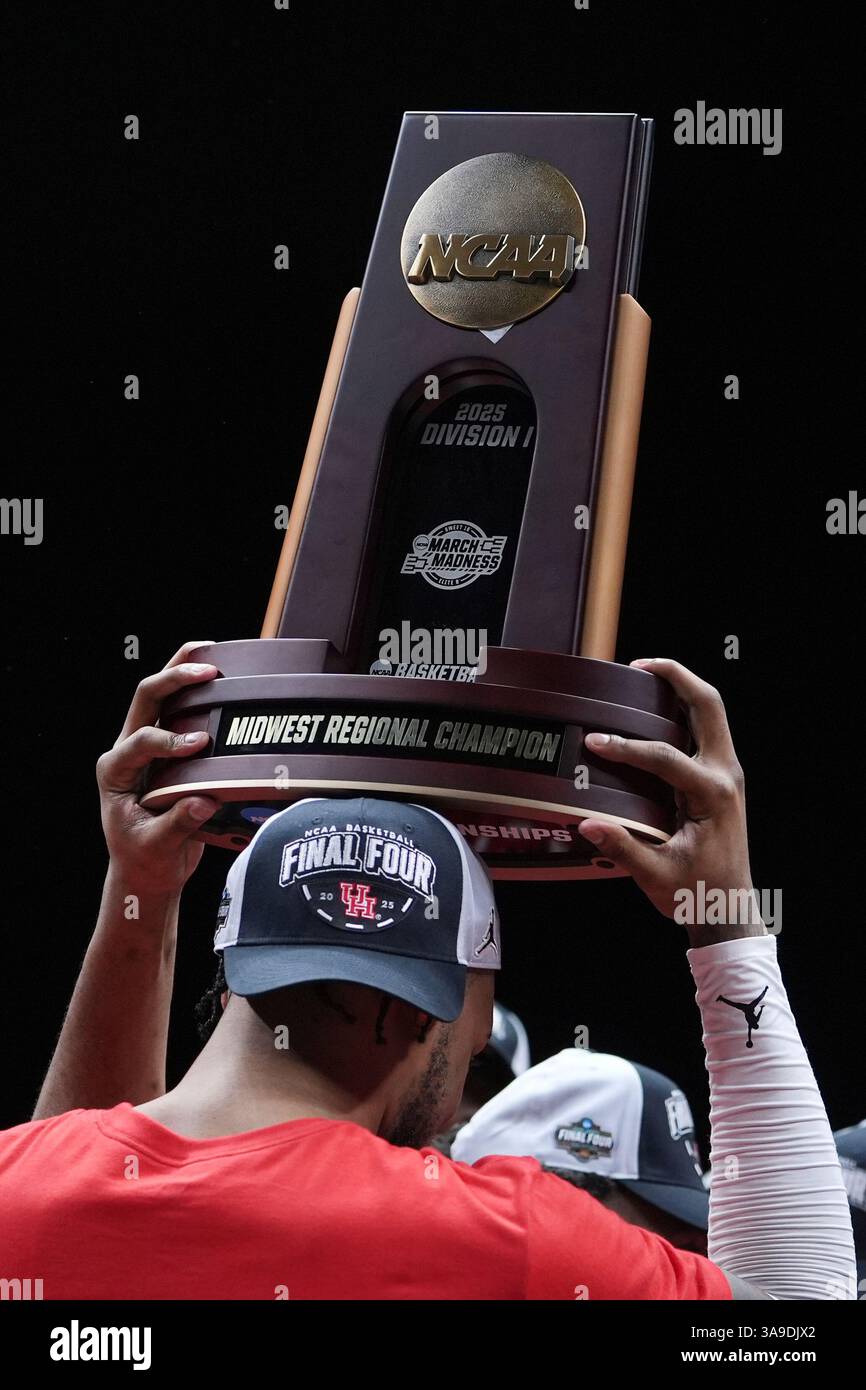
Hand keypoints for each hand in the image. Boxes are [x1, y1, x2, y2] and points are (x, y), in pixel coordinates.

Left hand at [96, 642, 220, 897]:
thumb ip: (177, 824)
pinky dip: (198, 690)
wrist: (148, 867)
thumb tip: (204, 799)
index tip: (202, 745)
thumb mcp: (157, 847)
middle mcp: (128, 750)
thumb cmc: (145, 858)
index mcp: (115, 771)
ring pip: (161, 695)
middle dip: (175, 679)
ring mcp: (149, 746)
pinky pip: (181, 710)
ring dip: (184, 671)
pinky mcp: (170, 749)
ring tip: (215, 657)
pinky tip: (221, 677)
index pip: (140, 741)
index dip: (170, 740)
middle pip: (146, 699)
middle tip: (209, 673)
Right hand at [578, 659, 762, 941]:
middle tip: (638, 666)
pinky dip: (683, 712)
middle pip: (708, 707)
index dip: (626, 748)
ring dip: (682, 689)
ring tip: (644, 677)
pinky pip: (706, 731)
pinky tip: (653, 713)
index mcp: (713, 795)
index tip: (594, 741)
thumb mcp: (656, 875)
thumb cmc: (697, 894)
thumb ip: (623, 848)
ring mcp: (726, 774)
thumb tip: (586, 823)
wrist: (728, 910)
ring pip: (711, 713)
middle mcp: (726, 775)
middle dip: (676, 679)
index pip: (665, 757)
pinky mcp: (720, 779)